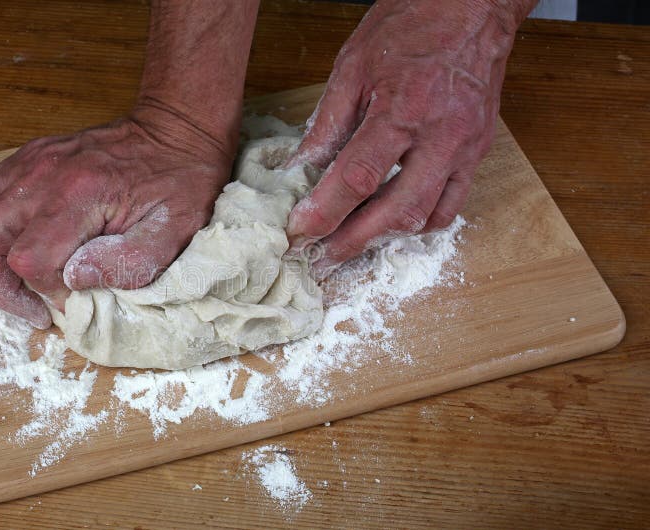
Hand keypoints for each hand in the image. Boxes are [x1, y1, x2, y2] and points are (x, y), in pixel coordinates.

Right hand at [0, 106, 232, 327]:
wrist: (175, 130)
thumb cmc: (180, 182)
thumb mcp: (173, 231)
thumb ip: (127, 262)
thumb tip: (74, 281)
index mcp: (80, 193)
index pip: (29, 258)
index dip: (44, 291)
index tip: (72, 301)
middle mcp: (43, 173)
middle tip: (30, 309)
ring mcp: (29, 160)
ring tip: (17, 283)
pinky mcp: (27, 157)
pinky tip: (10, 247)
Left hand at [287, 0, 531, 278]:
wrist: (471, 6)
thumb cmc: (409, 27)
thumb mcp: (353, 66)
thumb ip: (327, 123)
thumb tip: (299, 168)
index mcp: (402, 109)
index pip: (357, 177)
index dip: (324, 212)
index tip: (298, 232)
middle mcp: (440, 135)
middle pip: (394, 211)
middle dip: (352, 242)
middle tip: (320, 258)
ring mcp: (465, 148)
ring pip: (427, 216)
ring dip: (385, 238)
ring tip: (350, 244)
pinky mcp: (478, 152)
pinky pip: (452, 205)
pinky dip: (420, 223)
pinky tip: (394, 224)